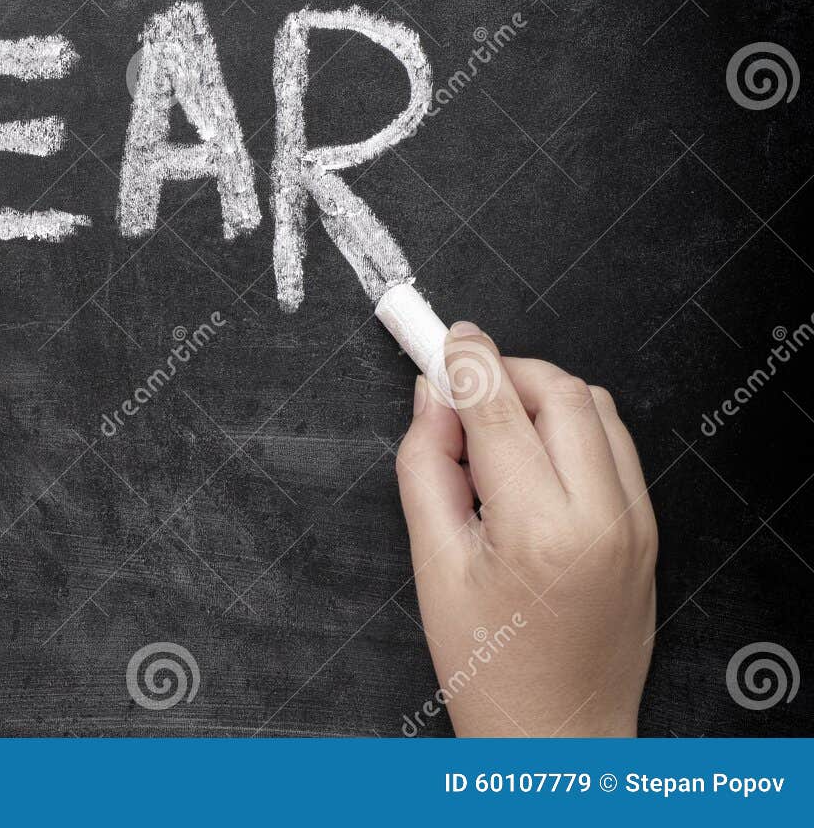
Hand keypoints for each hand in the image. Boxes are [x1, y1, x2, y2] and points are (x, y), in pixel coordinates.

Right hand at [395, 322, 655, 736]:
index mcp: (540, 530)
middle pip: (559, 390)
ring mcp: (636, 523)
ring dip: (540, 394)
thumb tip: (433, 396)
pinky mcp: (648, 530)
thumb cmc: (489, 667)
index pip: (501, 405)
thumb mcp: (432, 566)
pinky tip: (529, 458)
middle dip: (504, 370)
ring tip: (490, 431)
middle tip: (457, 388)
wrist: (558, 739)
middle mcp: (602, 518)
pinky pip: (615, 443)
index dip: (465, 359)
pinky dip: (571, 426)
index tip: (439, 336)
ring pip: (595, 406)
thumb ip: (426, 467)